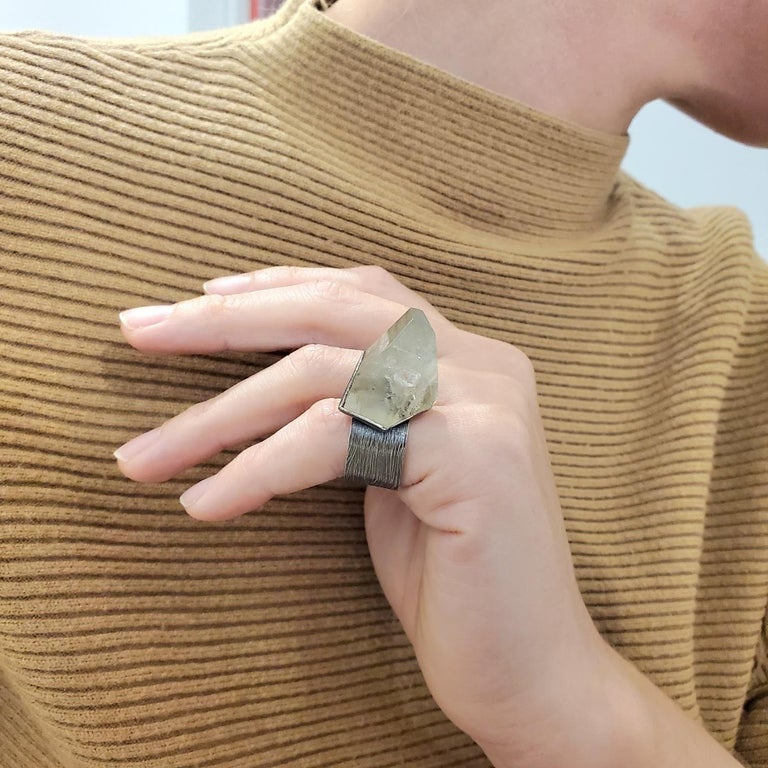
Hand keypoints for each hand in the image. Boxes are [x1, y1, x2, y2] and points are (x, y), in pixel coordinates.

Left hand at [114, 266, 620, 765]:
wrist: (531, 671)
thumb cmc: (450, 576)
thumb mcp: (390, 473)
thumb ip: (354, 414)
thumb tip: (263, 387)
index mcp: (467, 360)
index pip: (361, 291)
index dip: (276, 285)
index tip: (197, 298)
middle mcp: (483, 364)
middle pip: (334, 308)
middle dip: (224, 318)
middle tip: (139, 331)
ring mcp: (483, 403)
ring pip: (322, 371)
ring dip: (219, 413)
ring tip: (144, 458)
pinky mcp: (474, 455)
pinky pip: (336, 438)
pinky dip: (260, 467)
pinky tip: (208, 504)